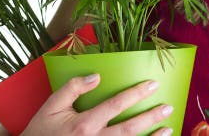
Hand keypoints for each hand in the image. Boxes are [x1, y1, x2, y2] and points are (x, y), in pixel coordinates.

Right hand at [21, 74, 173, 135]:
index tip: (153, 85)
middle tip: (168, 107)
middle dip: (150, 118)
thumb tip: (95, 76)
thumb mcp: (50, 106)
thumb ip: (72, 89)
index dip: (136, 94)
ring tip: (168, 128)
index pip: (116, 105)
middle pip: (129, 130)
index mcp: (83, 124)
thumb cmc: (40, 132)